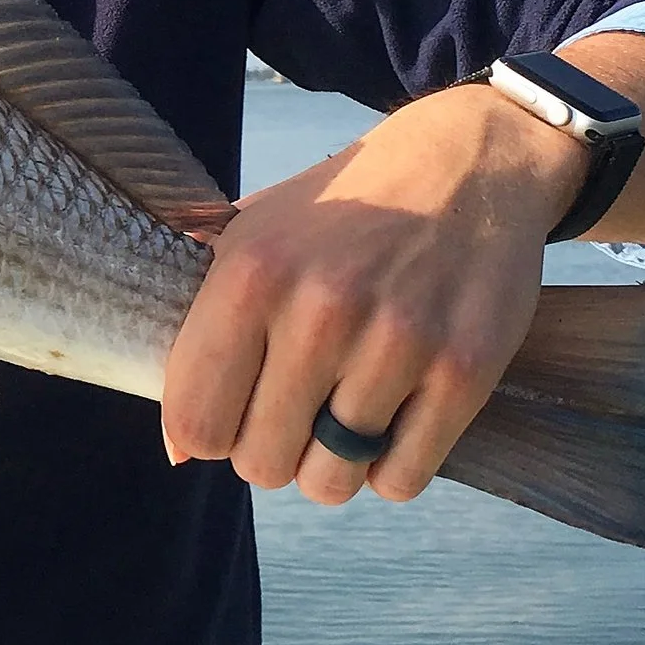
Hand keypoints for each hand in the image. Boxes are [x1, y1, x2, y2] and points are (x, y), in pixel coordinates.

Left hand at [161, 85, 587, 506]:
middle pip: (261, 463)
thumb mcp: (252, 235)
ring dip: (331, 466)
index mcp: (251, 274)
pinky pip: (401, 481)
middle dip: (270, 452)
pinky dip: (390, 469)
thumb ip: (202, 331)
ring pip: (331, 481)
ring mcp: (398, 342)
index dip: (208, 435)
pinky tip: (390, 425)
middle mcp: (320, 310)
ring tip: (339, 422)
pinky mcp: (465, 370)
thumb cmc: (343, 209)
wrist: (467, 162)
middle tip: (292, 416)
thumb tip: (178, 449)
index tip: (232, 413)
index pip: (196, 422)